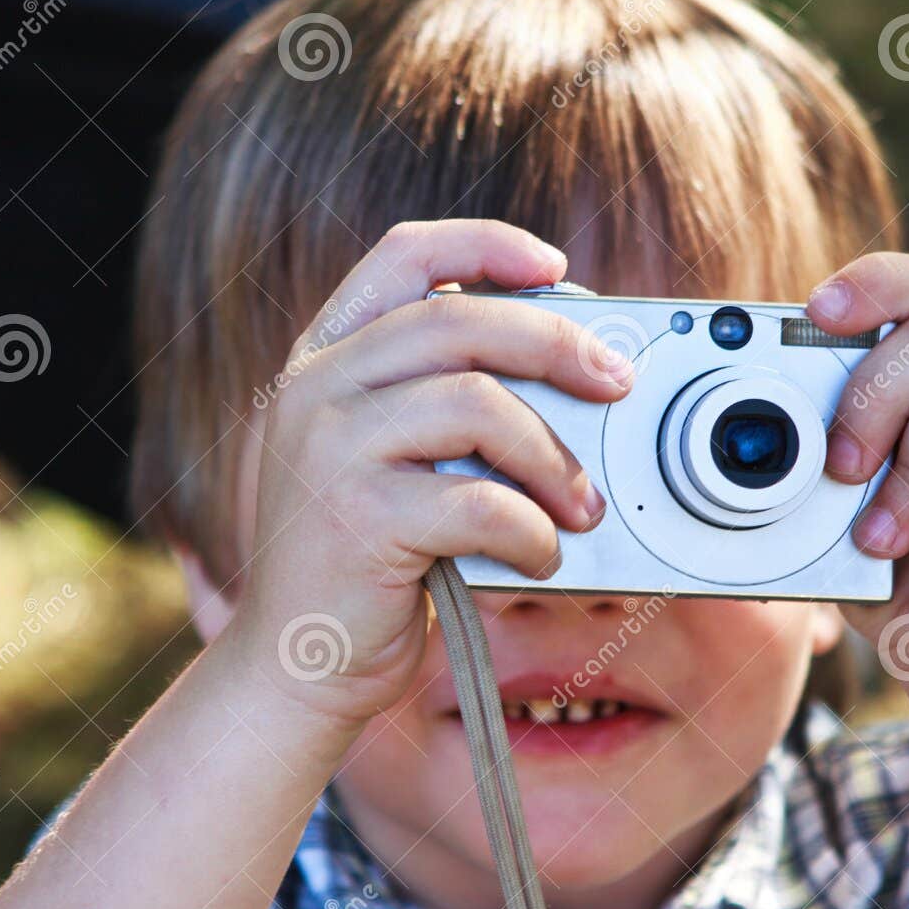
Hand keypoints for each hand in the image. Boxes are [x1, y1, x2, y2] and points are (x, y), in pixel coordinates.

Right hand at [221, 220, 632, 725]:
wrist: (293, 663)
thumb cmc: (362, 563)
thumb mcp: (387, 460)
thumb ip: (443, 405)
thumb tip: (571, 377)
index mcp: (326, 359)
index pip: (405, 257)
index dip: (486, 245)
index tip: (555, 267)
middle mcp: (318, 389)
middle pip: (460, 319)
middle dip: (557, 343)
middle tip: (616, 383)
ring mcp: (330, 449)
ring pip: (477, 403)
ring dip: (554, 457)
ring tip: (584, 506)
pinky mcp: (358, 519)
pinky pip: (480, 501)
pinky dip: (532, 531)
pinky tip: (540, 556)